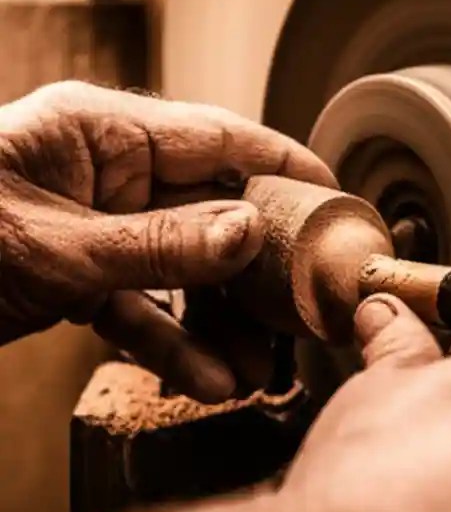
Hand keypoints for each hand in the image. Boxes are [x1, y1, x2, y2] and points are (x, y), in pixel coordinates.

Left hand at [0, 81, 336, 400]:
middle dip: (259, 270)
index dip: (287, 169)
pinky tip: (204, 379)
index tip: (338, 203)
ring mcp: (88, 227)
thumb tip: (247, 232)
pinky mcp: (69, 276)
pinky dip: (170, 343)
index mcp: (99, 132)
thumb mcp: (52, 248)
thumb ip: (158, 244)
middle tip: (304, 309)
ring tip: (258, 366)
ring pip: (182, 270)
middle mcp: (102, 173)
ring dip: (221, 322)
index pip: (222, 140)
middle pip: (211, 213)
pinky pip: (139, 306)